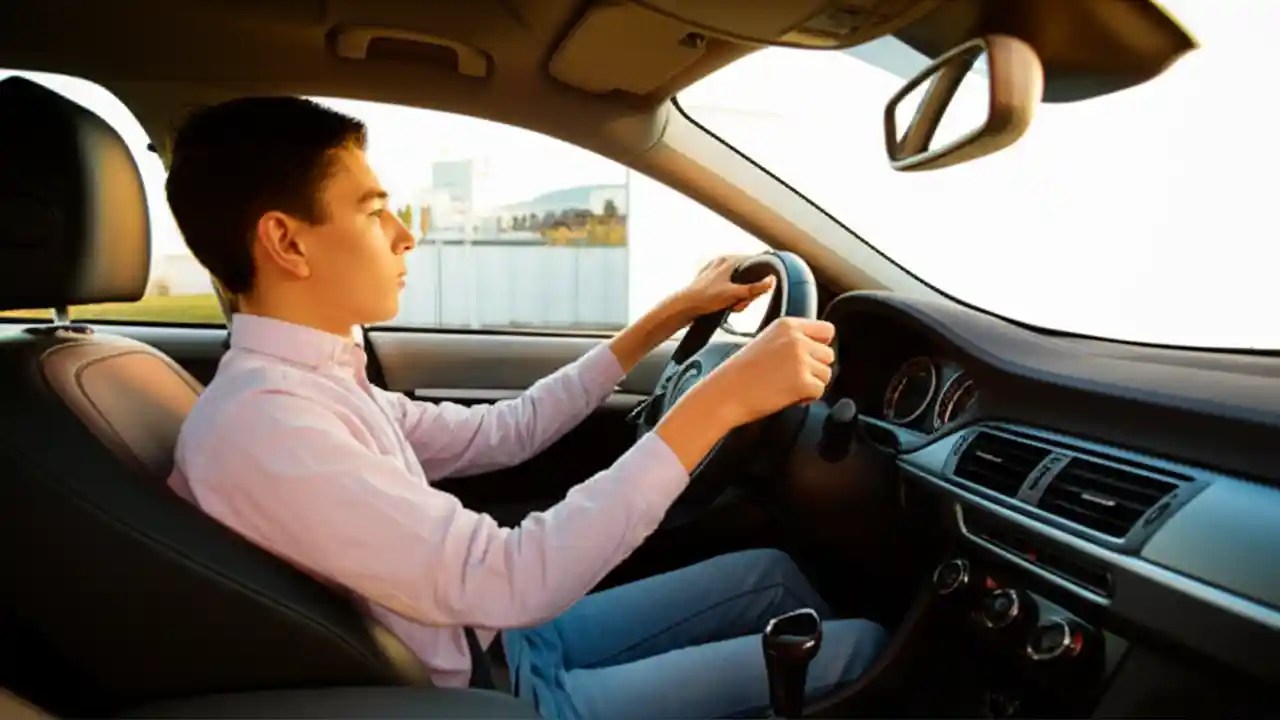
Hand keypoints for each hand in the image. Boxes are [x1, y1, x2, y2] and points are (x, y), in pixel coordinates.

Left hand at [671, 255, 774, 322]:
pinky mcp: (712, 282)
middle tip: (740, 303)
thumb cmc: (705, 298)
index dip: (759, 278)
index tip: (757, 291)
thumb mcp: (733, 294)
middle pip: (747, 276)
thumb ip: (754, 288)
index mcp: (729, 260)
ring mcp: (716, 271)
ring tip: (731, 306)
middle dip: (746, 293)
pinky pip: (729, 289)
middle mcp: (722, 262)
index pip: (755, 262)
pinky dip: (730, 298)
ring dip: (738, 298)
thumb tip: (771, 281)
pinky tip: (725, 307)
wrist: (683, 307)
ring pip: (738, 284)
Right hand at [693, 316, 836, 428]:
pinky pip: (820, 391)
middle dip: (815, 368)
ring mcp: (801, 360)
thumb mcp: (767, 341)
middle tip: (793, 376)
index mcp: (788, 325)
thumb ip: (792, 339)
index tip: (808, 357)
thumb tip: (817, 348)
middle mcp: (797, 339)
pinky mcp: (803, 381)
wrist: (726, 393)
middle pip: (828, 354)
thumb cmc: (741, 373)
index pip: (826, 330)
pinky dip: (807, 398)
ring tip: (788, 386)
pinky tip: (788, 395)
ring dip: (812, 383)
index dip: (820, 346)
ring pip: (827, 374)